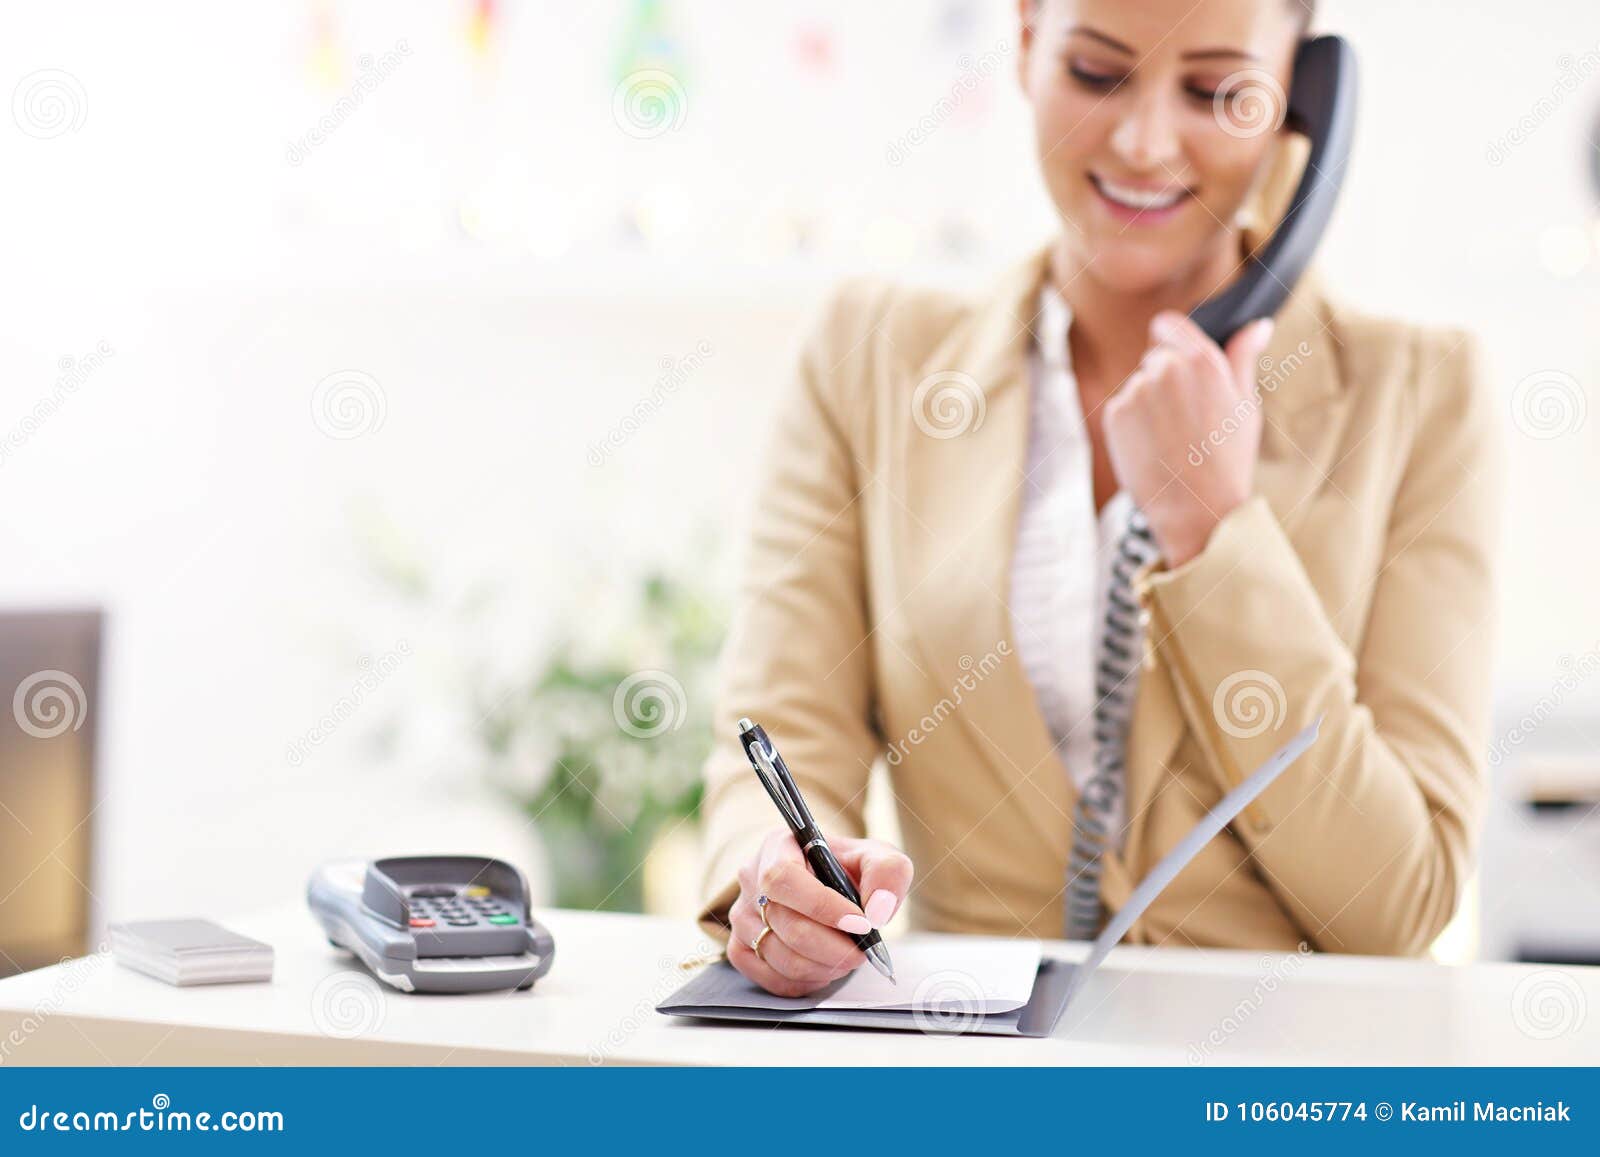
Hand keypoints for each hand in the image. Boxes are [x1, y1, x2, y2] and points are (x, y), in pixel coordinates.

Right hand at [726, 828, 912, 997]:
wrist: (829, 885)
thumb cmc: (846, 869)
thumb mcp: (876, 856)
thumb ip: (887, 872)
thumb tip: (877, 911)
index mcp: (778, 846)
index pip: (784, 877)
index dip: (822, 906)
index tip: (861, 924)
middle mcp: (751, 880)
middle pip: (785, 924)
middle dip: (833, 947)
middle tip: (862, 952)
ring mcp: (741, 917)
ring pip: (779, 956)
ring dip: (823, 967)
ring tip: (846, 957)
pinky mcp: (740, 949)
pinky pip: (770, 979)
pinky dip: (805, 982)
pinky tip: (824, 968)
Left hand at [1102, 312, 1275, 567]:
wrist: (1194, 508)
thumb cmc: (1228, 459)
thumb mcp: (1245, 405)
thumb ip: (1244, 357)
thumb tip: (1259, 324)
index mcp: (1202, 360)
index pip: (1168, 324)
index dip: (1171, 338)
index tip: (1176, 353)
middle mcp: (1165, 368)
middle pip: (1155, 358)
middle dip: (1167, 378)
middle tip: (1186, 417)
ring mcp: (1136, 391)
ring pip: (1138, 385)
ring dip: (1149, 402)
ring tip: (1171, 438)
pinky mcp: (1114, 414)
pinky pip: (1122, 408)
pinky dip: (1132, 423)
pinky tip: (1153, 446)